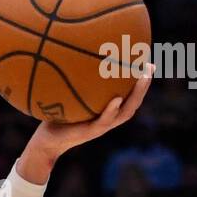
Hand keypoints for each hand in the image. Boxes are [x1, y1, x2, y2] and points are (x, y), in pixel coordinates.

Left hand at [18, 62, 154, 183]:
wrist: (45, 142)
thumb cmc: (55, 118)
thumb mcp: (64, 98)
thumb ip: (72, 83)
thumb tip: (69, 54)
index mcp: (106, 112)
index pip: (128, 96)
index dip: (139, 82)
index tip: (147, 62)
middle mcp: (107, 119)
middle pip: (133, 103)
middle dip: (143, 86)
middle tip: (150, 67)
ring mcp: (100, 127)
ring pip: (125, 112)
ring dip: (136, 95)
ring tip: (143, 78)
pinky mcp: (89, 132)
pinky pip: (103, 121)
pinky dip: (111, 111)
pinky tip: (116, 99)